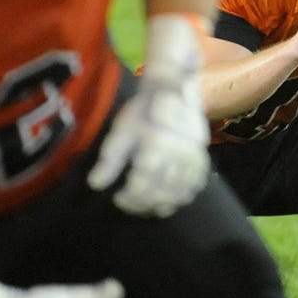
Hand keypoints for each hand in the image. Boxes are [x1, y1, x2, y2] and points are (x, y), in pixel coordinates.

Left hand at [91, 15, 210, 215]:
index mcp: (155, 145)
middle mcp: (177, 154)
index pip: (142, 185)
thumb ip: (110, 159)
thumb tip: (96, 185)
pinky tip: (169, 200)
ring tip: (147, 206)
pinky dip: (182, 198)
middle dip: (143, 204)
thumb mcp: (121, 131)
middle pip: (160, 193)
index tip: (118, 198)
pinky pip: (194, 187)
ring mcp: (193, 158)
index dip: (129, 198)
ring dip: (162, 204)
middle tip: (130, 204)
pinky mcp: (202, 159)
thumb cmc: (143, 110)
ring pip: (179, 193)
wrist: (173, 91)